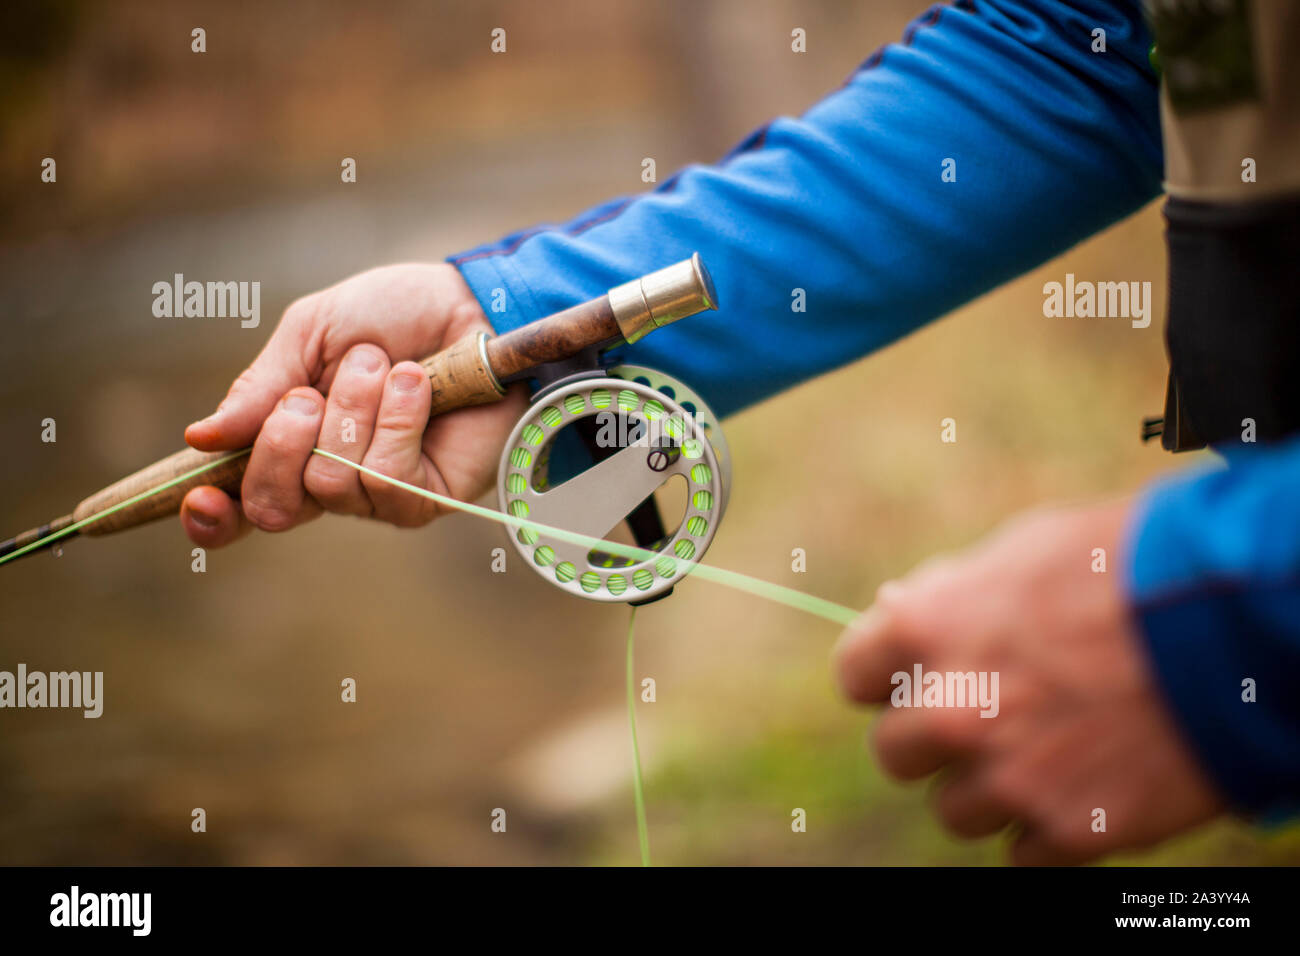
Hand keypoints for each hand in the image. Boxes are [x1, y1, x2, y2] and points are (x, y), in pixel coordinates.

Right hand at [180, 263, 528, 546]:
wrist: (473, 304)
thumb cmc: (395, 315)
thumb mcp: (313, 333)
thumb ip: (261, 386)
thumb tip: (202, 438)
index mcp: (292, 444)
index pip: (243, 505)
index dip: (212, 517)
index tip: (200, 498)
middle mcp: (332, 479)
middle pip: (275, 508)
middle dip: (282, 443)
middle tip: (312, 393)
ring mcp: (382, 494)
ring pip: (332, 484)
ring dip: (352, 411)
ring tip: (383, 368)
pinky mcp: (430, 495)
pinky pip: (389, 478)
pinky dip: (397, 419)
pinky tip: (418, 384)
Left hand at [833, 499, 1223, 863]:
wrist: (1235, 623)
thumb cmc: (1127, 565)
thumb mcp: (1023, 551)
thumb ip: (951, 594)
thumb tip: (897, 610)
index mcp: (926, 631)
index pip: (853, 674)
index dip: (885, 675)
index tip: (912, 676)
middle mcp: (951, 711)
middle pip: (895, 752)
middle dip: (933, 735)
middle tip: (986, 714)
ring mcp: (1009, 778)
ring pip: (955, 810)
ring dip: (990, 786)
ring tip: (1054, 745)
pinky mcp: (1070, 829)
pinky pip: (1022, 852)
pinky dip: (1047, 826)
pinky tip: (1088, 781)